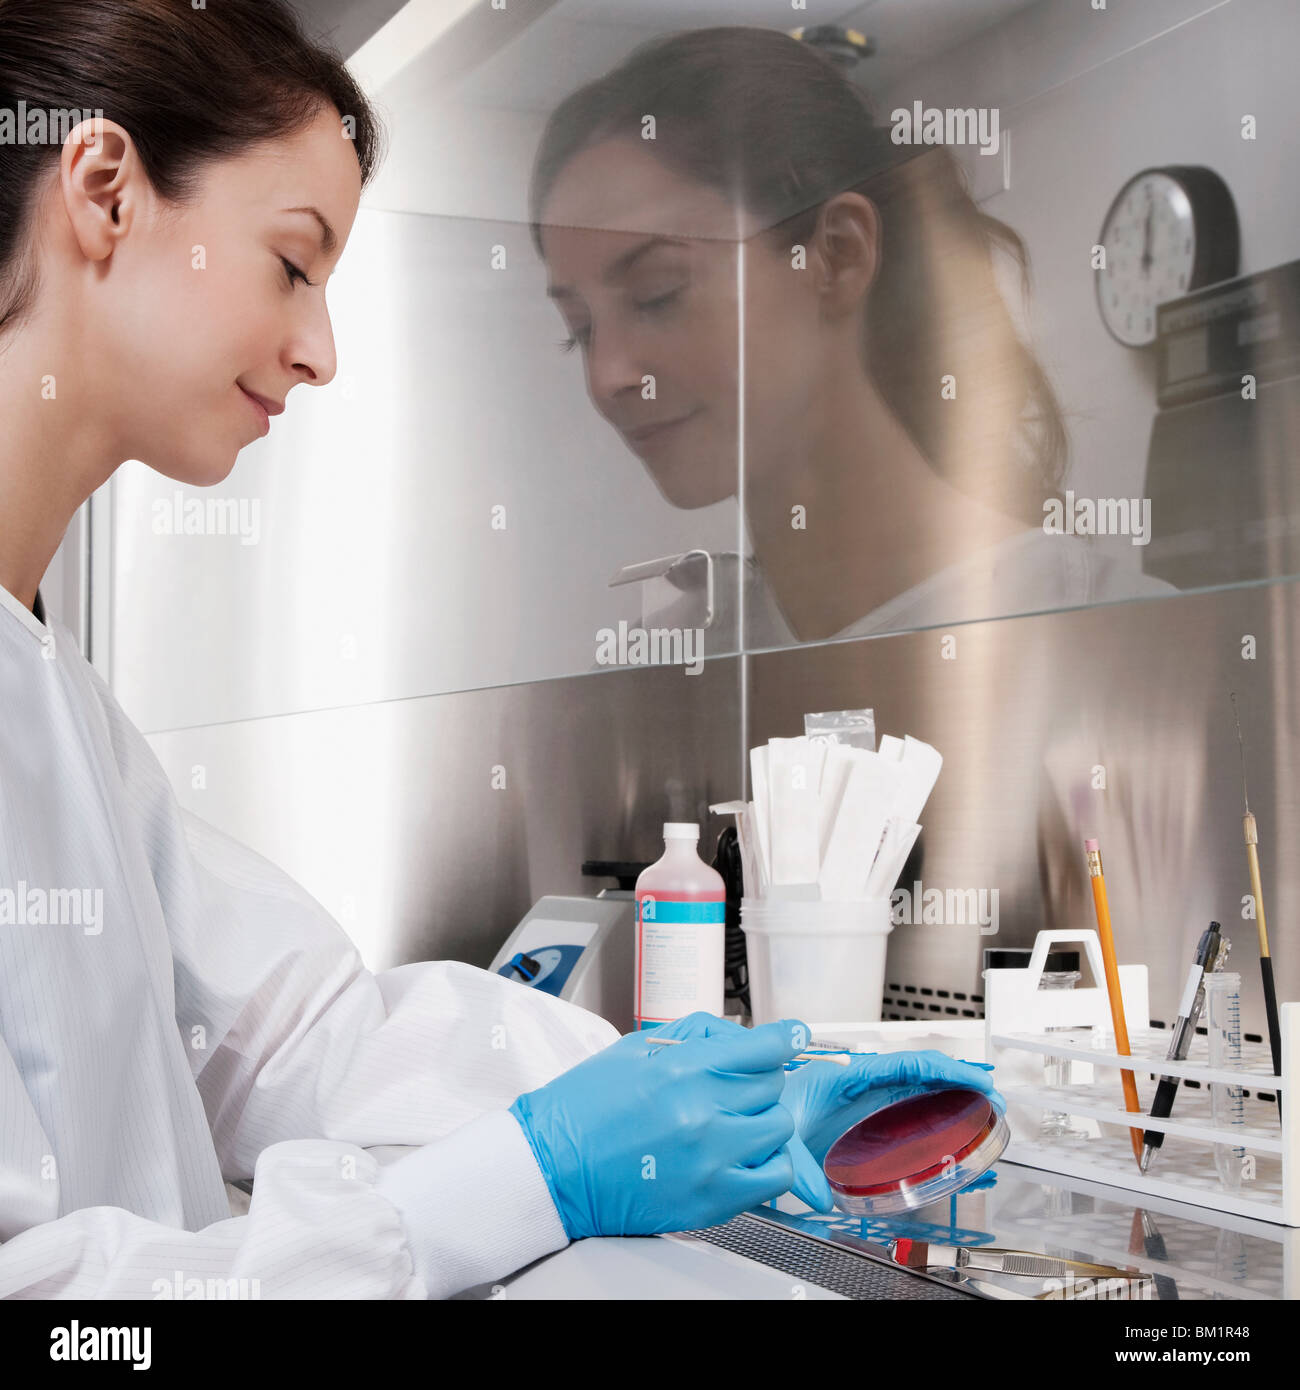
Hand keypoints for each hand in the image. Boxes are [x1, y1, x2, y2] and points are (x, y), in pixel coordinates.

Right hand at [510, 1014, 808, 1238]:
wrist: (551, 1167)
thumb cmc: (584, 1109)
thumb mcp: (634, 1049)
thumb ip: (694, 1037)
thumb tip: (740, 1036)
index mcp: (681, 1068)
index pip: (764, 1046)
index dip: (785, 1038)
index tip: (792, 1036)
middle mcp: (700, 1109)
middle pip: (773, 1084)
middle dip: (758, 1080)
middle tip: (732, 1089)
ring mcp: (710, 1156)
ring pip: (779, 1126)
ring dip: (762, 1121)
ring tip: (731, 1124)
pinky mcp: (713, 1198)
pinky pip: (774, 1175)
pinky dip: (767, 1163)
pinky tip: (740, 1157)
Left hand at [781, 1051, 1002, 1212]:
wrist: (753, 1113)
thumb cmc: (768, 1106)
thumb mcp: (783, 1132)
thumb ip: (799, 1165)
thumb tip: (819, 1198)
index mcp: (850, 1076)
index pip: (909, 1065)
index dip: (948, 1071)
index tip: (978, 1081)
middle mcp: (865, 1086)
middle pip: (924, 1079)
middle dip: (963, 1086)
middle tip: (995, 1105)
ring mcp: (868, 1104)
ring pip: (921, 1098)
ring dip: (955, 1107)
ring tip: (986, 1124)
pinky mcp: (867, 1124)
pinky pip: (909, 1121)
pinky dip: (936, 1130)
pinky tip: (955, 1149)